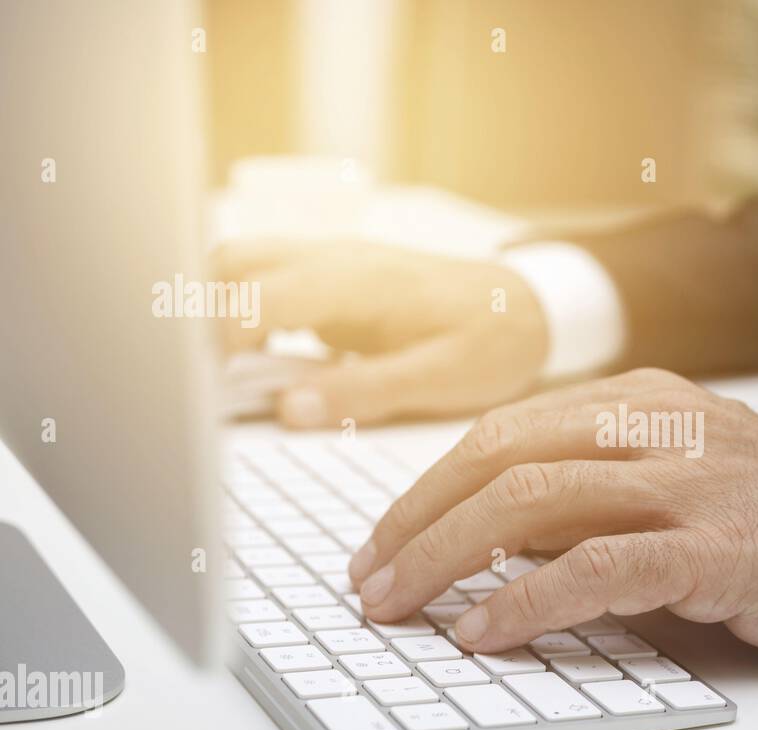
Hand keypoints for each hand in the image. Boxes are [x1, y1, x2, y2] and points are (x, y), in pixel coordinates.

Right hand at [212, 240, 547, 425]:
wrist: (528, 304)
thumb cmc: (491, 339)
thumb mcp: (440, 379)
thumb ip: (365, 391)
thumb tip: (289, 409)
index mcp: (356, 283)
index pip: (257, 294)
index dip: (217, 338)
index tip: (203, 387)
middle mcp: (332, 259)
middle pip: (227, 265)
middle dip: (195, 318)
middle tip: (198, 382)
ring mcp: (328, 260)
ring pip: (238, 264)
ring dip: (213, 310)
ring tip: (220, 374)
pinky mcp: (330, 275)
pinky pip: (263, 277)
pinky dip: (239, 309)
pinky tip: (253, 358)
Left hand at [349, 369, 757, 667]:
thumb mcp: (683, 477)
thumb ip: (600, 492)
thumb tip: (494, 537)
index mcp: (644, 402)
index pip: (507, 432)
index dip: (430, 487)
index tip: (387, 540)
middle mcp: (660, 426)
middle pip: (503, 458)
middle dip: (417, 522)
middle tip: (370, 581)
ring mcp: (691, 481)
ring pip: (534, 503)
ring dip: (446, 559)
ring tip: (398, 606)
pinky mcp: (719, 548)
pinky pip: (598, 568)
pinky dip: (526, 601)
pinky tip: (483, 631)